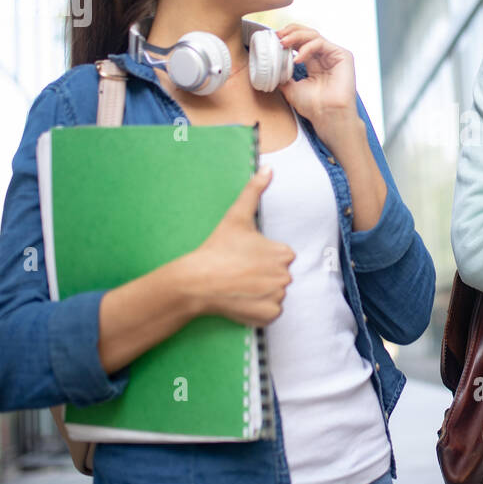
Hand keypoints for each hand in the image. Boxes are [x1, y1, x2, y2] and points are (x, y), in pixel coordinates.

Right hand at [180, 168, 294, 326]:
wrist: (197, 281)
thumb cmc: (217, 248)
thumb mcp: (236, 216)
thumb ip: (254, 190)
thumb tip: (269, 168)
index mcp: (283, 253)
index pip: (281, 256)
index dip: (263, 256)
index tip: (245, 256)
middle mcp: (285, 276)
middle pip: (279, 275)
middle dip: (263, 274)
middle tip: (240, 271)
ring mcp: (277, 297)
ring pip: (275, 293)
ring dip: (262, 291)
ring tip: (239, 285)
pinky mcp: (269, 316)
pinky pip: (271, 312)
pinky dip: (260, 309)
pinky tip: (242, 299)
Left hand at [275, 24, 360, 142]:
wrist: (327, 116)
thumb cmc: (313, 106)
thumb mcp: (290, 88)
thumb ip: (282, 76)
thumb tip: (269, 69)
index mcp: (314, 62)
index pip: (301, 42)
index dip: (287, 37)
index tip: (273, 39)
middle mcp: (324, 56)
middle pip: (307, 34)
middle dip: (291, 32)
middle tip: (277, 36)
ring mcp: (334, 55)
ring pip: (314, 35)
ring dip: (296, 36)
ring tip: (283, 43)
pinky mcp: (343, 55)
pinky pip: (321, 43)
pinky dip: (307, 47)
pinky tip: (297, 58)